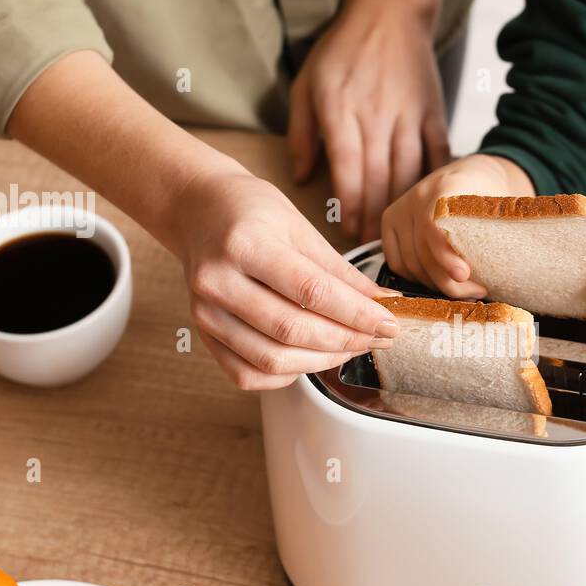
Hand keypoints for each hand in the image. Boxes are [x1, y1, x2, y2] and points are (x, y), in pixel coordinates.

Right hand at [166, 163, 400, 389]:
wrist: (197, 209)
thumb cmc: (250, 212)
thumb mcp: (299, 226)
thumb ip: (339, 271)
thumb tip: (382, 304)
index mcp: (245, 244)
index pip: (312, 291)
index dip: (357, 314)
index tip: (388, 323)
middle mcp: (218, 280)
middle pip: (292, 330)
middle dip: (345, 340)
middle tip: (377, 338)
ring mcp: (206, 312)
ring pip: (271, 359)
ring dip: (321, 362)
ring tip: (350, 348)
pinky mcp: (203, 333)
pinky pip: (247, 374)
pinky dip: (284, 376)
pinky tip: (309, 359)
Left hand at [288, 12, 448, 242]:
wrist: (389, 11)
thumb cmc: (342, 50)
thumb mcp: (306, 83)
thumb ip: (301, 133)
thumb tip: (301, 178)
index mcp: (341, 110)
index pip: (347, 169)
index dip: (350, 206)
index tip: (347, 234)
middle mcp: (377, 115)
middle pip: (378, 178)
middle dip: (375, 217)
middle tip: (371, 248)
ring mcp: (409, 115)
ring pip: (408, 171)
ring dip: (402, 208)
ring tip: (397, 235)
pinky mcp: (433, 112)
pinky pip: (438, 154)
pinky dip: (436, 182)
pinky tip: (431, 207)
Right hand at [380, 153, 534, 297]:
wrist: (475, 175)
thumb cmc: (491, 194)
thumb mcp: (500, 206)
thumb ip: (495, 232)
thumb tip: (506, 269)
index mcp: (446, 186)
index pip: (434, 228)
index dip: (445, 257)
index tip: (463, 275)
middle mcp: (418, 195)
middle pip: (422, 252)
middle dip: (448, 282)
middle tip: (477, 292)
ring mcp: (401, 208)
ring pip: (409, 263)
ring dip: (435, 284)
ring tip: (463, 291)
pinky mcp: (390, 221)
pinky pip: (397, 263)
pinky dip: (418, 278)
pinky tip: (439, 281)